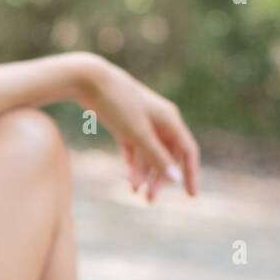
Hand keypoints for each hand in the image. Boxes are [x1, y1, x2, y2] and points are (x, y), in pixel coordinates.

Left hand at [73, 53, 200, 202]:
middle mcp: (159, 120)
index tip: (191, 195)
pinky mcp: (125, 124)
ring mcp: (142, 122)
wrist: (89, 80)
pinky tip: (128, 179)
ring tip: (134, 192)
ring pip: (148, 154)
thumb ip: (156, 156)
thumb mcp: (138, 133)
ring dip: (143, 174)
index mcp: (170, 120)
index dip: (191, 173)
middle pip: (166, 155)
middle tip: (149, 199)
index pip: (187, 151)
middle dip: (159, 178)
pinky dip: (131, 164)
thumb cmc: (117, 104)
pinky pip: (134, 149)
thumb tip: (176, 178)